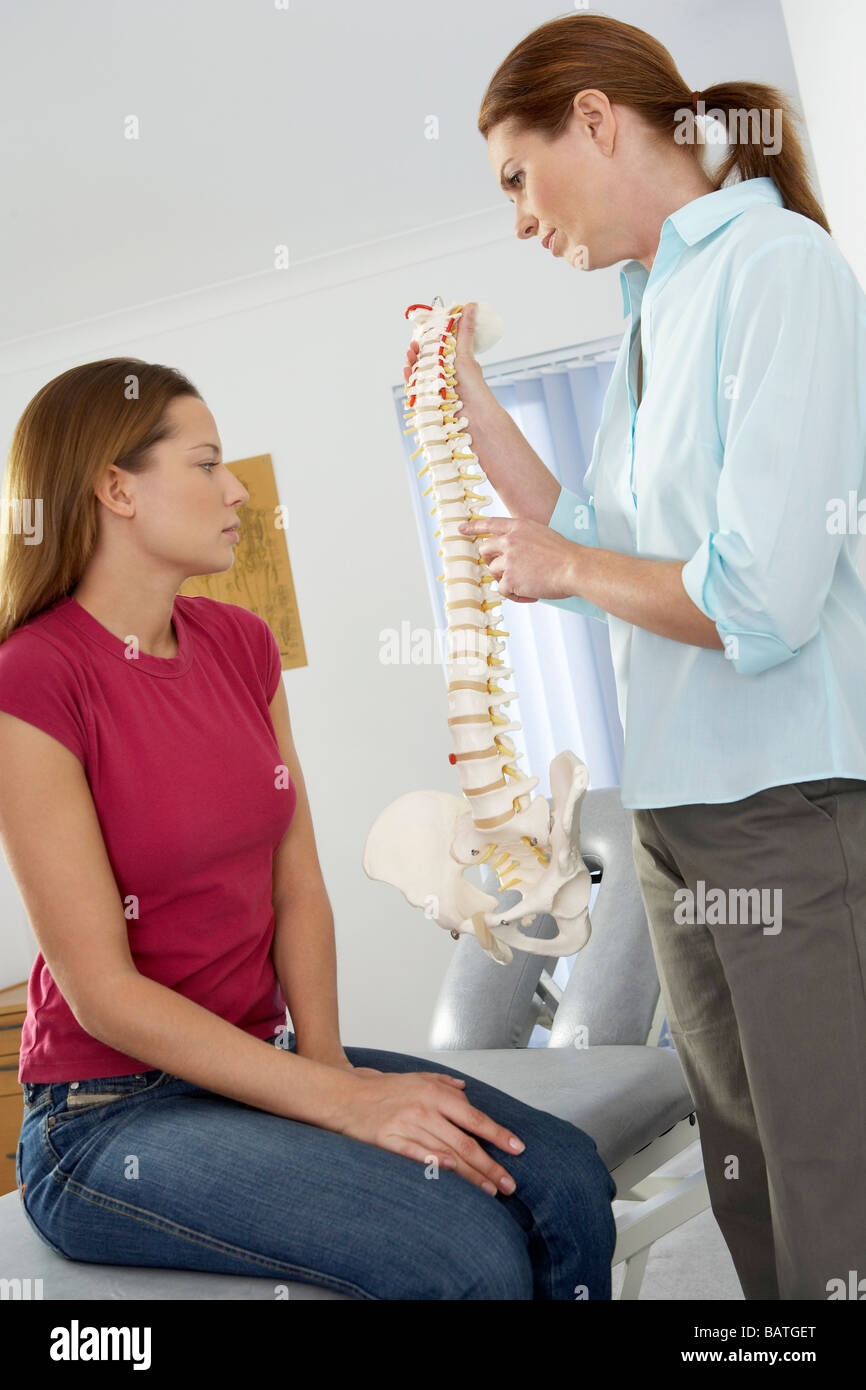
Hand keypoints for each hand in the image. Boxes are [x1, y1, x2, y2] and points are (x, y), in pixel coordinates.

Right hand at [336, 1071, 523, 1196]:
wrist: (343, 1095)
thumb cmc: (381, 1088)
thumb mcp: (416, 1078)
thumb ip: (443, 1083)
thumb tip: (465, 1089)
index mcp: (435, 1093)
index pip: (474, 1117)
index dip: (497, 1134)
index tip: (517, 1149)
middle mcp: (425, 1109)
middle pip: (465, 1142)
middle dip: (491, 1165)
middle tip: (510, 1183)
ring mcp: (407, 1125)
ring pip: (447, 1153)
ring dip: (471, 1175)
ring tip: (490, 1191)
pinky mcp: (389, 1140)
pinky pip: (417, 1155)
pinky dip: (436, 1164)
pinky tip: (453, 1174)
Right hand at [404, 301, 489, 409]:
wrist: (476, 417)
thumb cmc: (474, 388)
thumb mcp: (466, 355)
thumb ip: (464, 331)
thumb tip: (472, 305)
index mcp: (451, 363)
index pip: (434, 349)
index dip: (425, 342)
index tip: (420, 335)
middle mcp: (442, 376)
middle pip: (423, 362)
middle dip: (415, 354)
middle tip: (412, 347)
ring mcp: (435, 389)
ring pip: (418, 375)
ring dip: (411, 366)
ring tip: (409, 359)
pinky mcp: (429, 402)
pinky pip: (416, 391)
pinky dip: (410, 382)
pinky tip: (407, 374)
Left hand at [458, 514, 580, 601]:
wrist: (575, 567)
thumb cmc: (565, 555)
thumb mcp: (542, 535)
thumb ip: (523, 540)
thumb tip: (511, 555)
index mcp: (519, 527)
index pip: (491, 523)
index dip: (474, 527)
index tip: (461, 529)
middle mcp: (510, 541)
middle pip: (485, 550)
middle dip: (491, 561)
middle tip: (506, 571)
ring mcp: (508, 559)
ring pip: (493, 572)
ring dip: (507, 580)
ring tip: (527, 584)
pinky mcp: (510, 578)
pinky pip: (503, 590)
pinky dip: (515, 595)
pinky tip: (531, 594)